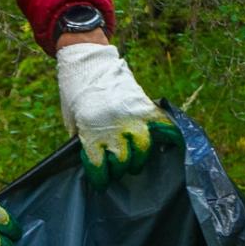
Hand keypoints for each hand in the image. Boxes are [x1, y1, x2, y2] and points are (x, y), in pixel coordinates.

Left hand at [57, 43, 180, 186]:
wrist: (88, 61)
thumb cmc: (74, 92)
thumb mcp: (72, 119)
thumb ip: (83, 140)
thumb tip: (98, 161)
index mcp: (90, 130)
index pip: (99, 165)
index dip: (101, 179)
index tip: (103, 184)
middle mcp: (114, 125)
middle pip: (123, 160)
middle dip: (120, 170)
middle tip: (119, 171)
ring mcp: (132, 115)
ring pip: (143, 148)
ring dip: (140, 159)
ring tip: (136, 163)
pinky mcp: (144, 105)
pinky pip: (162, 125)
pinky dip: (169, 136)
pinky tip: (173, 144)